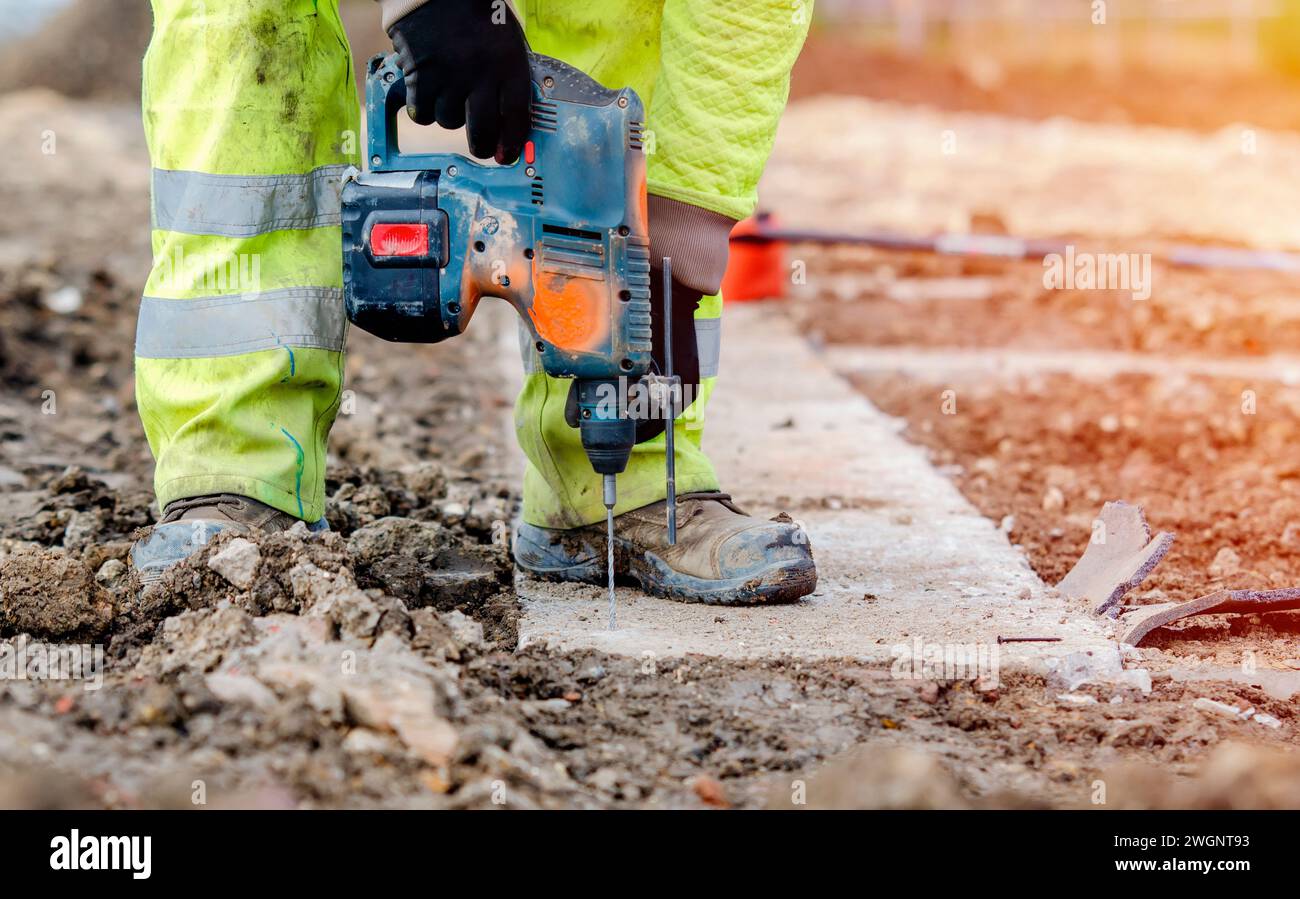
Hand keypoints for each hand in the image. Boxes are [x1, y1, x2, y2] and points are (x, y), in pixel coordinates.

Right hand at [388, 0, 530, 163]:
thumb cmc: (477, 17)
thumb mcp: (507, 43)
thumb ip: (510, 78)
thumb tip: (512, 120)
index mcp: (509, 64)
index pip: (517, 117)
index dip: (513, 143)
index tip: (508, 155)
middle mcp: (481, 74)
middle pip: (482, 132)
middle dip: (483, 147)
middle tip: (482, 147)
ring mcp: (449, 77)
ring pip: (449, 123)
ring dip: (449, 116)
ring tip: (450, 95)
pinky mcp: (421, 77)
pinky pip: (422, 114)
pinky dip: (424, 109)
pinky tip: (428, 93)